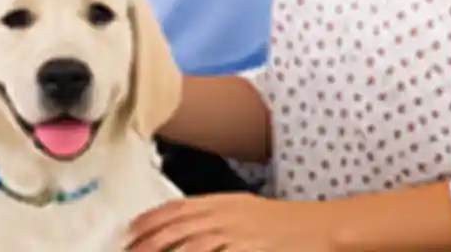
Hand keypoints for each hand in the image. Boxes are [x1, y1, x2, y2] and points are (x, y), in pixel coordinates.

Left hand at [126, 194, 340, 251]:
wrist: (319, 227)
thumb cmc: (283, 222)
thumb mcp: (244, 209)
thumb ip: (214, 214)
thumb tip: (185, 223)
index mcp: (222, 202)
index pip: (177, 207)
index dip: (151, 218)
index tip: (131, 228)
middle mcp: (225, 215)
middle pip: (178, 227)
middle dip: (149, 240)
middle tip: (131, 249)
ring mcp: (237, 235)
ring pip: (192, 244)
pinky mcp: (249, 250)